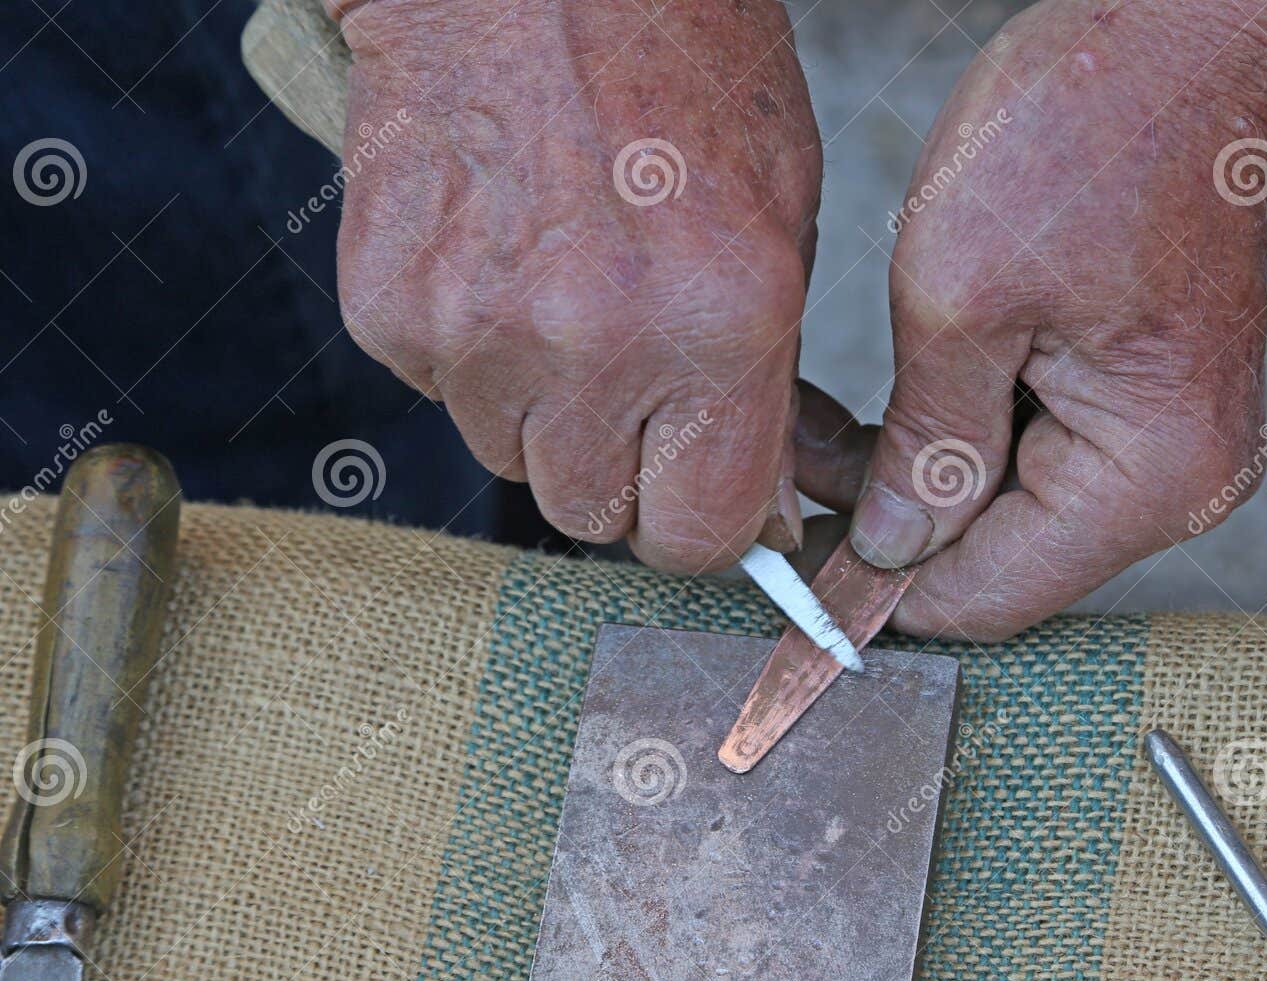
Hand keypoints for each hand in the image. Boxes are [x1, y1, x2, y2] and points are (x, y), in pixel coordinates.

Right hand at [328, 0, 821, 569]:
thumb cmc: (678, 67)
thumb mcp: (785, 220)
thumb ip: (769, 384)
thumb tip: (763, 510)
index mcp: (717, 325)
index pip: (700, 536)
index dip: (704, 523)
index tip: (700, 494)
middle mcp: (591, 344)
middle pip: (590, 515)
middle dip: (620, 473)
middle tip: (632, 388)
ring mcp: (476, 331)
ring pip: (509, 458)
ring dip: (541, 411)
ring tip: (563, 294)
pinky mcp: (388, 310)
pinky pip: (441, 392)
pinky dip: (471, 353)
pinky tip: (498, 260)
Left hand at [840, 0, 1266, 639]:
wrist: (1186, 42)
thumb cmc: (1088, 132)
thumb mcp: (960, 296)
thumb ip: (924, 447)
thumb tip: (889, 548)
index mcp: (1148, 473)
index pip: (991, 594)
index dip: (884, 594)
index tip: (797, 572)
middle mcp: (1179, 482)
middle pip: (1004, 563)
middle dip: (897, 528)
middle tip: (798, 475)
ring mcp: (1170, 447)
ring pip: (1012, 515)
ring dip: (922, 480)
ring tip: (828, 431)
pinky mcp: (1148, 408)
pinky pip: (1038, 462)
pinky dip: (963, 441)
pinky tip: (895, 404)